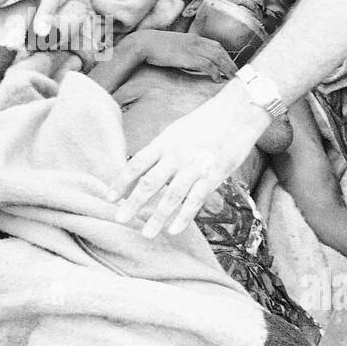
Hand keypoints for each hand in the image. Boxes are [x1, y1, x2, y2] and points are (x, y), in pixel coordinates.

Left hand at [107, 83, 267, 237]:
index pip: (136, 164)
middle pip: (149, 182)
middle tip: (119, 219)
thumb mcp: (176, 131)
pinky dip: (184, 217)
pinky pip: (196, 200)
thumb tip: (142, 169)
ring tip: (146, 233)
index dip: (121, 181)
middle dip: (133, 203)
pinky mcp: (213, 176)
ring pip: (172, 196)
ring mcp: (194, 166)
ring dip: (157, 216)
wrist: (237, 112)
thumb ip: (160, 151)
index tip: (109, 197)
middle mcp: (176, 155)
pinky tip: (173, 230)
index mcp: (164, 143)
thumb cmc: (205, 122)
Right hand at [137, 31, 237, 81]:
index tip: (231, 66)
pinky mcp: (188, 57)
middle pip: (221, 51)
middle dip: (231, 63)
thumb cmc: (156, 47)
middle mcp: (196, 41)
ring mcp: (193, 48)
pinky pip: (207, 65)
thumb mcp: (175, 46)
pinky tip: (217, 79)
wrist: (144, 43)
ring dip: (227, 68)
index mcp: (193, 38)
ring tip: (232, 78)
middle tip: (238, 75)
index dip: (226, 56)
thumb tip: (192, 62)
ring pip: (217, 58)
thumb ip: (186, 52)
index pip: (216, 46)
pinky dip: (215, 72)